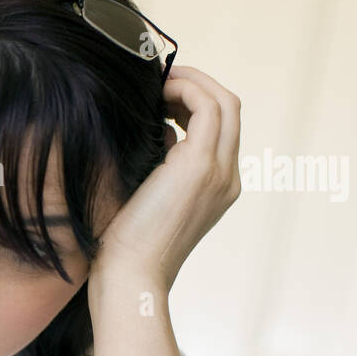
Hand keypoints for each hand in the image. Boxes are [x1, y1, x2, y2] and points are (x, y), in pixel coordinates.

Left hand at [91, 65, 242, 292]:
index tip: (161, 95)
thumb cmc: (126, 246)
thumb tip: (156, 127)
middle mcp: (227, 178)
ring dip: (191, 83)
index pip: (220, 128)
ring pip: (224, 102)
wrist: (131, 276)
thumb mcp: (149, 196)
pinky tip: (156, 93)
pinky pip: (206, 107)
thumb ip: (161, 161)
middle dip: (196, 85)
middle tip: (160, 79)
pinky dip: (185, 89)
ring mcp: (220, 172)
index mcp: (217, 187)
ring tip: (157, 83)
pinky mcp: (200, 166)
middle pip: (229, 108)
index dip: (194, 102)